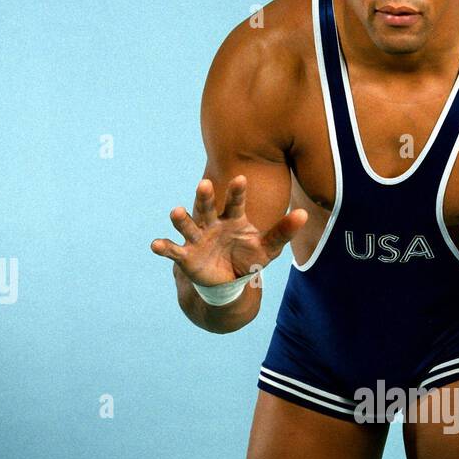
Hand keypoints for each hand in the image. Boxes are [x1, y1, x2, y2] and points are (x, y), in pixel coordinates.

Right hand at [150, 176, 306, 287]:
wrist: (229, 280)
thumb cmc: (248, 256)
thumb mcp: (268, 247)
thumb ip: (283, 231)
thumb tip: (304, 214)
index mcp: (232, 218)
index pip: (235, 202)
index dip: (238, 192)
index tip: (242, 179)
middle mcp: (212, 223)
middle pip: (207, 207)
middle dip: (205, 197)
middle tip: (204, 184)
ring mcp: (197, 238)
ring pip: (187, 225)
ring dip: (181, 219)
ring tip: (175, 211)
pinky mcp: (186, 255)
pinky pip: (173, 250)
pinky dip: (163, 247)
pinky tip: (154, 245)